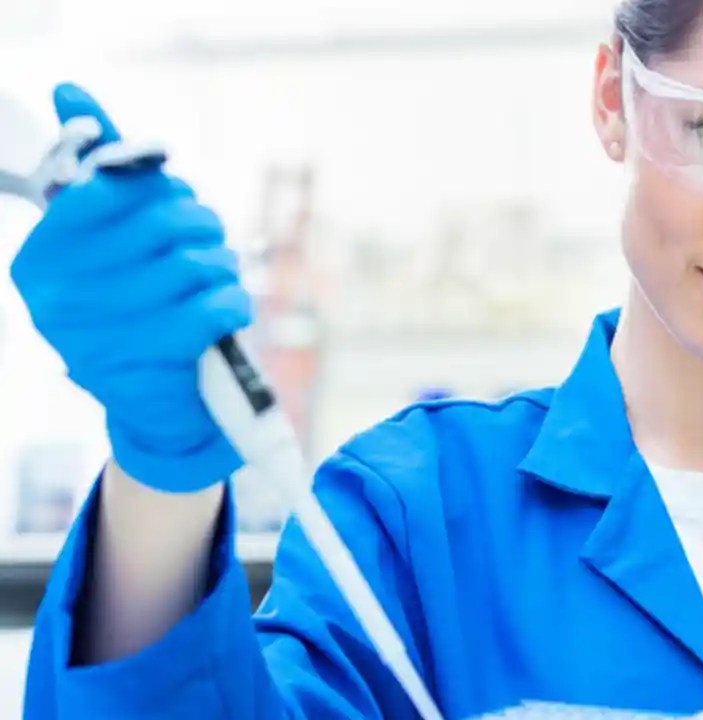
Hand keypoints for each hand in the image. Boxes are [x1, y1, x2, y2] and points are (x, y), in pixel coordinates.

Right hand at [9, 83, 251, 491]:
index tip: (167, 202)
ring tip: (212, 284)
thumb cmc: (138, 308)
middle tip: (203, 245)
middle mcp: (58, 295)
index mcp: (39, 259)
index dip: (153, 187)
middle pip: (161, 219)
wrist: (159, 408)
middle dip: (200, 227)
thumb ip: (95, 169)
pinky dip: (234, 303)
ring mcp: (101, 331)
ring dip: (221, 268)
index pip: (103, 187)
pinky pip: (217, 302)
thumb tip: (70, 91)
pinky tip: (224, 315)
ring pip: (196, 261)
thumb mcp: (110, 242)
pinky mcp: (151, 359)